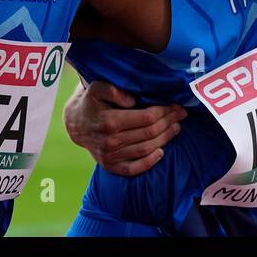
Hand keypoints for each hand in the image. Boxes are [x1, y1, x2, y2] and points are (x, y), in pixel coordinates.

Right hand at [63, 80, 185, 175]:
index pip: (147, 118)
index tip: (176, 105)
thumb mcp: (97, 88)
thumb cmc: (91, 102)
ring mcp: (111, 156)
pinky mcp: (111, 166)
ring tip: (176, 127)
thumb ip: (114, 90)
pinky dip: (149, 162)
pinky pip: (134, 168)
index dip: (165, 111)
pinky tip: (161, 152)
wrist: (76, 124)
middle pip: (150, 133)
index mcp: (110, 121)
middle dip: (169, 122)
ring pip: (146, 149)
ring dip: (165, 138)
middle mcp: (111, 141)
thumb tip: (132, 100)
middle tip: (181, 114)